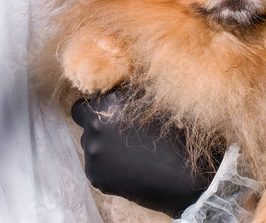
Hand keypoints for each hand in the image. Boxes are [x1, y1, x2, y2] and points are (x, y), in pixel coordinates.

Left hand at [71, 90, 216, 217]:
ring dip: (102, 144)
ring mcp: (93, 153)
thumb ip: (128, 95)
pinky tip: (128, 168)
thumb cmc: (175, 137)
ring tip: (129, 152)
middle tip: (116, 130)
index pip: (87, 97)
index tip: (112, 111)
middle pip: (81, 117)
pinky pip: (95, 166)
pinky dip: (106, 167)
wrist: (184, 177)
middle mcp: (96, 126)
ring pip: (89, 142)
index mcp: (109, 103)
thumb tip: (113, 87)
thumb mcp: (153, 104)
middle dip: (94, 120)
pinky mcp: (95, 176)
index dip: (100, 103)